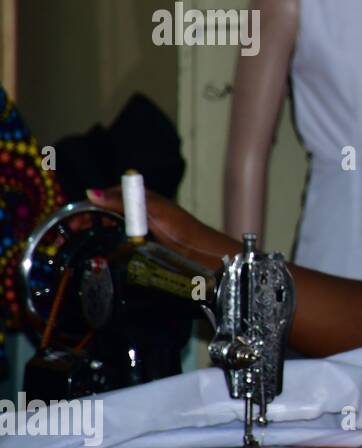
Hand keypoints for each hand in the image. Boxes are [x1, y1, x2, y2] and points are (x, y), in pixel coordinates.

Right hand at [87, 186, 236, 262]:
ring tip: (78, 245)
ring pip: (110, 228)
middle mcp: (140, 212)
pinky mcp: (144, 246)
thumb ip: (124, 202)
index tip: (72, 219)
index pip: (107, 196)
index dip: (89, 206)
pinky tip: (97, 254)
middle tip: (71, 234)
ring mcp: (141, 229)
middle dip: (87, 220)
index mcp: (142, 198)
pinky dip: (106, 246)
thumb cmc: (184, 230)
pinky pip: (119, 242)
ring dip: (94, 234)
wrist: (205, 255)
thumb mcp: (153, 211)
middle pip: (106, 212)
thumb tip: (91, 193)